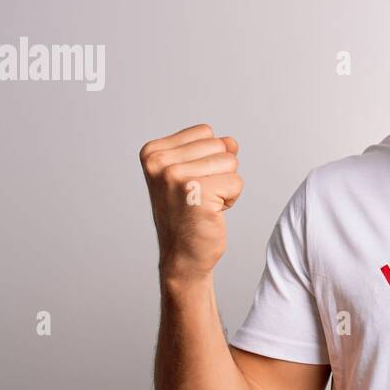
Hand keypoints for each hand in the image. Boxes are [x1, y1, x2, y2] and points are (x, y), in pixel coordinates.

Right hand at [138, 124, 241, 283]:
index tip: (191, 183)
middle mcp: (160, 162)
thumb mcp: (191, 172)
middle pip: (220, 145)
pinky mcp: (197, 192)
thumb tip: (231, 142)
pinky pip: (236, 182)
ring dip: (225, 186)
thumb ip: (210, 149)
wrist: (182, 256)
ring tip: (204, 203)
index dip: (208, 158)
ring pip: (230, 162)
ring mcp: (176, 176)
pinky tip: (211, 213)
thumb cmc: (188, 214)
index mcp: (153, 152)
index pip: (205, 132)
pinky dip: (231, 199)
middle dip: (219, 172)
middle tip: (199, 196)